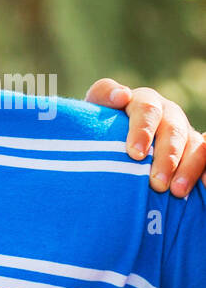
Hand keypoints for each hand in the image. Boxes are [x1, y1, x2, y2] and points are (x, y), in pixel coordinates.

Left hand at [86, 78, 205, 197]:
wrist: (105, 142)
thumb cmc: (96, 128)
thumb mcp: (92, 111)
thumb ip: (103, 96)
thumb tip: (122, 95)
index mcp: (143, 101)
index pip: (146, 109)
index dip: (142, 130)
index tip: (134, 154)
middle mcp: (167, 113)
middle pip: (172, 130)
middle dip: (166, 157)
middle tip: (156, 183)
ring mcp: (183, 130)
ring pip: (194, 144)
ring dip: (188, 168)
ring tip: (176, 192)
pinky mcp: (193, 147)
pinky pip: (205, 155)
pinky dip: (205, 170)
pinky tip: (203, 186)